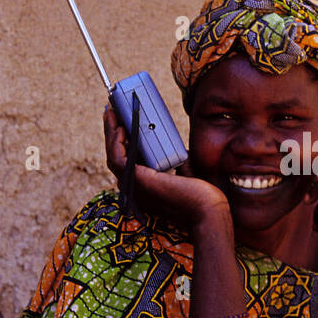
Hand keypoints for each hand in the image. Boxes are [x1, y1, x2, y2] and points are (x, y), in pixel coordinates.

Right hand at [103, 104, 228, 228]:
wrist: (206, 207)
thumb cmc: (200, 194)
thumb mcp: (184, 170)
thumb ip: (177, 160)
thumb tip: (177, 147)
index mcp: (144, 186)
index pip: (127, 160)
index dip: (122, 141)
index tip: (122, 121)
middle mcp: (135, 187)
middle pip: (116, 156)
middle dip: (112, 132)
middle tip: (112, 110)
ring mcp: (134, 186)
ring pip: (114, 157)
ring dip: (110, 133)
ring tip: (112, 113)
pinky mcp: (137, 181)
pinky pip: (117, 159)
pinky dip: (116, 143)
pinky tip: (120, 128)